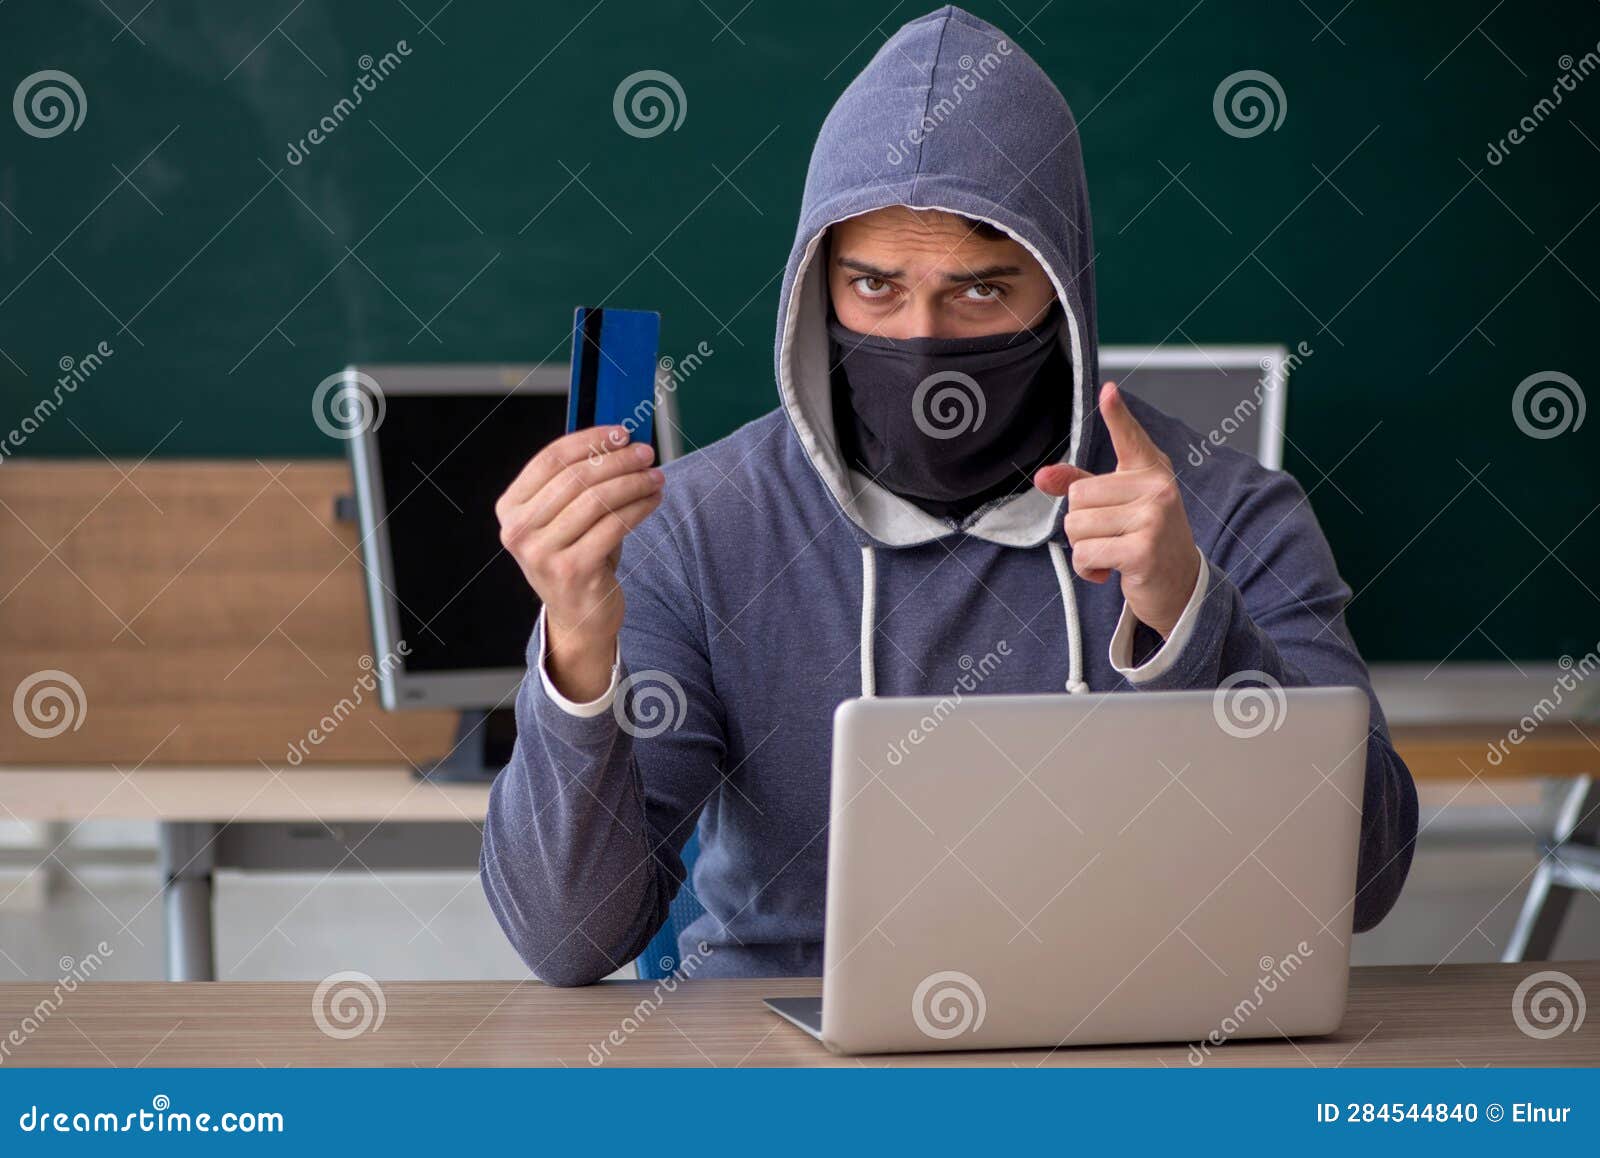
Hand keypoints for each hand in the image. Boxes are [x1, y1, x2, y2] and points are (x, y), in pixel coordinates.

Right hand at [496, 426, 664, 700]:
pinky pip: (614, 526)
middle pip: (576, 478)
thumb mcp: (564, 518)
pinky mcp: (572, 571)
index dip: (589, 440)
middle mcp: (519, 531)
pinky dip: (639, 507)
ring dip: (633, 482)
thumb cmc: (575, 555)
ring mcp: (542, 553)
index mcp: (510, 508)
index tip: (621, 431)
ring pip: (598, 500)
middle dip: (618, 460)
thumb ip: (577, 481)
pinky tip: (654, 499)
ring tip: (655, 476)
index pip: (550, 459)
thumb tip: (616, 437)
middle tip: (646, 453)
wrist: (578, 616)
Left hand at [1034, 382, 1199, 638]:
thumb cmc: (1143, 538)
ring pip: (1077, 526)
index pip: (1129, 438)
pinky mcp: (1143, 551)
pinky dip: (1087, 568)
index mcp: (1150, 471)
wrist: (1178, 585)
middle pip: (1078, 497)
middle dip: (1081, 524)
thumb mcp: (1114, 507)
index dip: (1117, 414)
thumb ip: (1079, 487)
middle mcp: (1156, 489)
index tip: (1108, 391)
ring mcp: (1153, 519)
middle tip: (1111, 537)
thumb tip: (1042, 477)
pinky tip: (1108, 572)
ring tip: (1111, 553)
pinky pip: (1085, 553)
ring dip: (1083, 549)